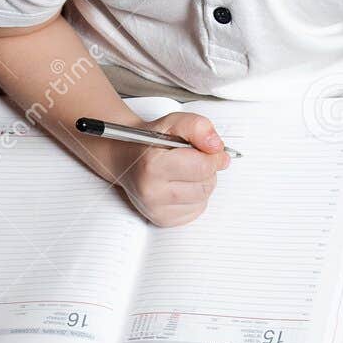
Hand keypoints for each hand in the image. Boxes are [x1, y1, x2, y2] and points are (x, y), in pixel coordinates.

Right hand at [119, 112, 230, 226]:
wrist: (126, 158)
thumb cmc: (149, 142)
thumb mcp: (172, 122)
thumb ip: (197, 127)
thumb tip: (216, 146)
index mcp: (152, 166)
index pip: (202, 167)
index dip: (213, 156)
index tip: (211, 150)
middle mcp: (151, 191)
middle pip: (206, 185)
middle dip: (207, 169)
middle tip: (194, 159)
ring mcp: (156, 209)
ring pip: (203, 198)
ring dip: (202, 183)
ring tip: (186, 171)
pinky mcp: (163, 220)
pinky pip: (196, 210)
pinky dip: (195, 197)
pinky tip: (181, 185)